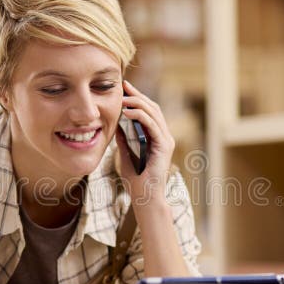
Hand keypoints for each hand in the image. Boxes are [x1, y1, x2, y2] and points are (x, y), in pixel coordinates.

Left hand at [115, 80, 175, 205]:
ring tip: (123, 98)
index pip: (148, 111)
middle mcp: (164, 136)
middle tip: (124, 86)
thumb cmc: (136, 179)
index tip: (124, 89)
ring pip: (154, 113)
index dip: (137, 98)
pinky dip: (141, 116)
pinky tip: (128, 112)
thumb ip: (124, 139)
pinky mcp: (164, 146)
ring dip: (138, 103)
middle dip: (138, 95)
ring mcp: (166, 140)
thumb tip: (116, 124)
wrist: (144, 197)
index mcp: (156, 137)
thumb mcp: (125, 154)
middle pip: (153, 108)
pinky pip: (153, 125)